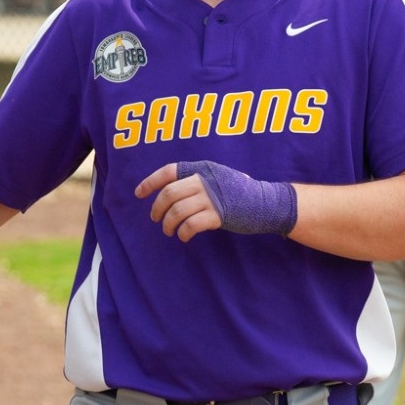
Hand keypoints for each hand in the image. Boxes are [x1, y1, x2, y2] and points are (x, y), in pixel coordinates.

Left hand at [136, 161, 297, 242]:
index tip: (139, 193)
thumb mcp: (219, 176)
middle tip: (156, 219)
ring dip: (168, 224)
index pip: (169, 171)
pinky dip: (183, 233)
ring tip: (170, 231)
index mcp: (202, 167)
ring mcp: (211, 197)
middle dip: (157, 208)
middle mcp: (204, 179)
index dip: (150, 182)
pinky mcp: (218, 215)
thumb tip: (171, 190)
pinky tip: (184, 236)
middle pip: (168, 194)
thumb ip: (199, 178)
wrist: (266, 202)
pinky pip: (191, 225)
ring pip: (176, 211)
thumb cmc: (241, 191)